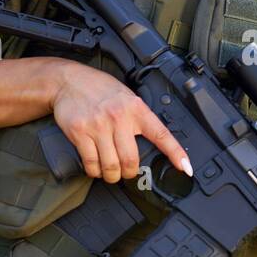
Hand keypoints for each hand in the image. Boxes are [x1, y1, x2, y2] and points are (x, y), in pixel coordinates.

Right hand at [50, 61, 191, 183]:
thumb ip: (139, 117)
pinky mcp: (80, 132)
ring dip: (112, 175)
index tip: (186, 168)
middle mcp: (119, 117)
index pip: (161, 134)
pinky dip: (95, 171)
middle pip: (131, 160)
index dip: (175, 153)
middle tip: (127, 172)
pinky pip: (91, 163)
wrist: (69, 81)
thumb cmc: (100, 90)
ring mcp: (98, 125)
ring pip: (111, 166)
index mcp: (136, 108)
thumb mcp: (127, 97)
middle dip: (130, 172)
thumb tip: (152, 143)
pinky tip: (96, 168)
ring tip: (111, 172)